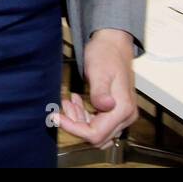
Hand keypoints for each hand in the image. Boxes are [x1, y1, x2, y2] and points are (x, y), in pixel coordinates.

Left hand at [55, 28, 138, 147]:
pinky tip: (75, 101)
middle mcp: (125, 116)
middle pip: (97, 136)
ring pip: (97, 132)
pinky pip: (98, 123)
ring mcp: (122, 114)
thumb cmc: (105, 54)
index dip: (74, 129)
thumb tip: (104, 107)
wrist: (112, 44)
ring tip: (68, 102)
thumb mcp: (99, 71)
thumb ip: (100, 91)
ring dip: (78, 120)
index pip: (96, 134)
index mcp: (122, 109)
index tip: (56, 117)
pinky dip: (84, 116)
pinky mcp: (115, 111)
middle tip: (62, 107)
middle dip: (75, 125)